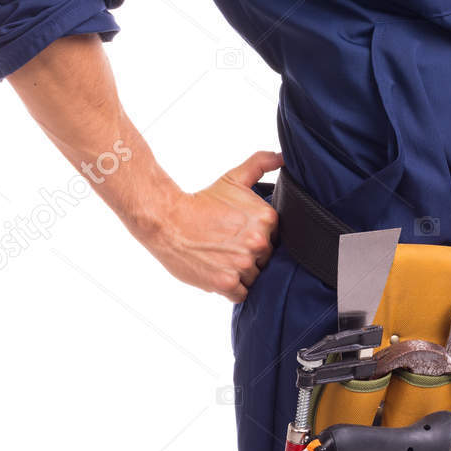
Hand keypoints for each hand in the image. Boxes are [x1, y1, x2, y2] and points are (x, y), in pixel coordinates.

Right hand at [150, 150, 283, 300]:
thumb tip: (282, 156)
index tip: (240, 236)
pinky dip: (232, 288)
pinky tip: (218, 272)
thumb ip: (260, 164)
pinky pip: (242, 294)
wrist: (168, 220)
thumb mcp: (234, 179)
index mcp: (267, 218)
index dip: (258, 240)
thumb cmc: (202, 202)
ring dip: (241, 274)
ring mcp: (243, 264)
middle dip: (250, 257)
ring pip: (255, 278)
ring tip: (222, 260)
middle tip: (228, 247)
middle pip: (266, 260)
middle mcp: (259, 241)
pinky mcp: (227, 283)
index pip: (276, 240)